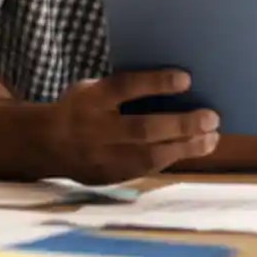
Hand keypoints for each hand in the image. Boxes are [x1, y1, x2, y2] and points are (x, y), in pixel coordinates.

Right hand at [43, 70, 219, 183]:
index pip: (125, 88)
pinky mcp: (107, 177)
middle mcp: (94, 130)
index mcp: (90, 99)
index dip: (156, 84)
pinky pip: (145, 170)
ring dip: (185, 148)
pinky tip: (192, 149)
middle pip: (142, 129)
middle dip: (181, 124)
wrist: (45, 144)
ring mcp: (100, 158)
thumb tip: (175, 83)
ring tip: (212, 138)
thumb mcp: (92, 88)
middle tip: (211, 117)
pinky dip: (172, 159)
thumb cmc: (82, 107)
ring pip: (148, 156)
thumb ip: (122, 88)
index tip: (187, 79)